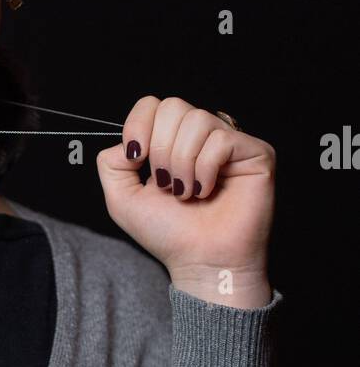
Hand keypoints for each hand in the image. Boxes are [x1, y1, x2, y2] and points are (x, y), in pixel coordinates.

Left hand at [95, 96, 275, 306]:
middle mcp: (202, 136)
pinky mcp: (255, 152)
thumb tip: (127, 141)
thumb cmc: (169, 234)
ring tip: (186, 193)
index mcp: (173, 141)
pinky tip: (206, 192)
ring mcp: (230, 142)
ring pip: (196, 120)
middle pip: (173, 106)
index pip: (153, 104)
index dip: (139, 126)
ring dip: (182, 163)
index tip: (137, 159)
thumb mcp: (121, 198)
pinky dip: (205, 169)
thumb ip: (111, 163)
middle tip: (167, 185)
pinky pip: (221, 139)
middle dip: (160, 149)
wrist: (200, 262)